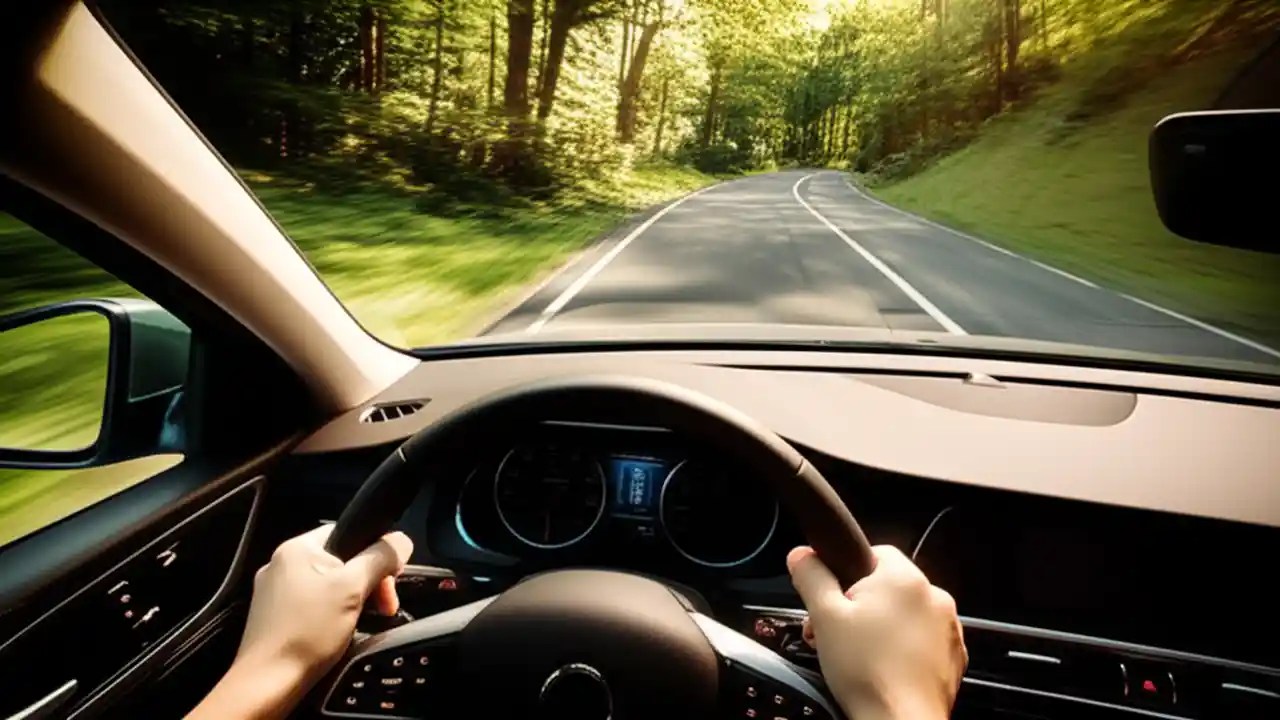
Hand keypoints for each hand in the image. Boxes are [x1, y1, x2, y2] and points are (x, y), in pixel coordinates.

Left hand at [188, 525, 412, 718]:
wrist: (267, 682)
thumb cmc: (309, 631)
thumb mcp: (353, 589)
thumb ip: (380, 558)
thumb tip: (401, 541)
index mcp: (297, 548)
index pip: (349, 532)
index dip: (376, 553)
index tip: (391, 580)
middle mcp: (281, 564)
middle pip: (341, 560)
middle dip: (368, 582)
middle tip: (384, 608)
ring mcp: (274, 591)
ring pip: (328, 584)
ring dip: (353, 600)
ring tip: (362, 622)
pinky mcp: (274, 616)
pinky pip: (313, 603)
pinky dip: (332, 613)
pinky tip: (338, 631)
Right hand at [787, 545, 966, 719]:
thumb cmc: (866, 672)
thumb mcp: (825, 617)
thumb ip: (811, 577)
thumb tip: (801, 554)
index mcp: (904, 579)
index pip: (873, 553)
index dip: (845, 574)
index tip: (831, 600)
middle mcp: (934, 598)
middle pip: (888, 588)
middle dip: (859, 606)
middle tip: (836, 633)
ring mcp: (948, 629)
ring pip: (905, 615)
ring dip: (881, 628)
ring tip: (858, 655)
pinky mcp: (952, 658)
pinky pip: (922, 641)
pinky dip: (903, 650)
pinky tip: (882, 668)